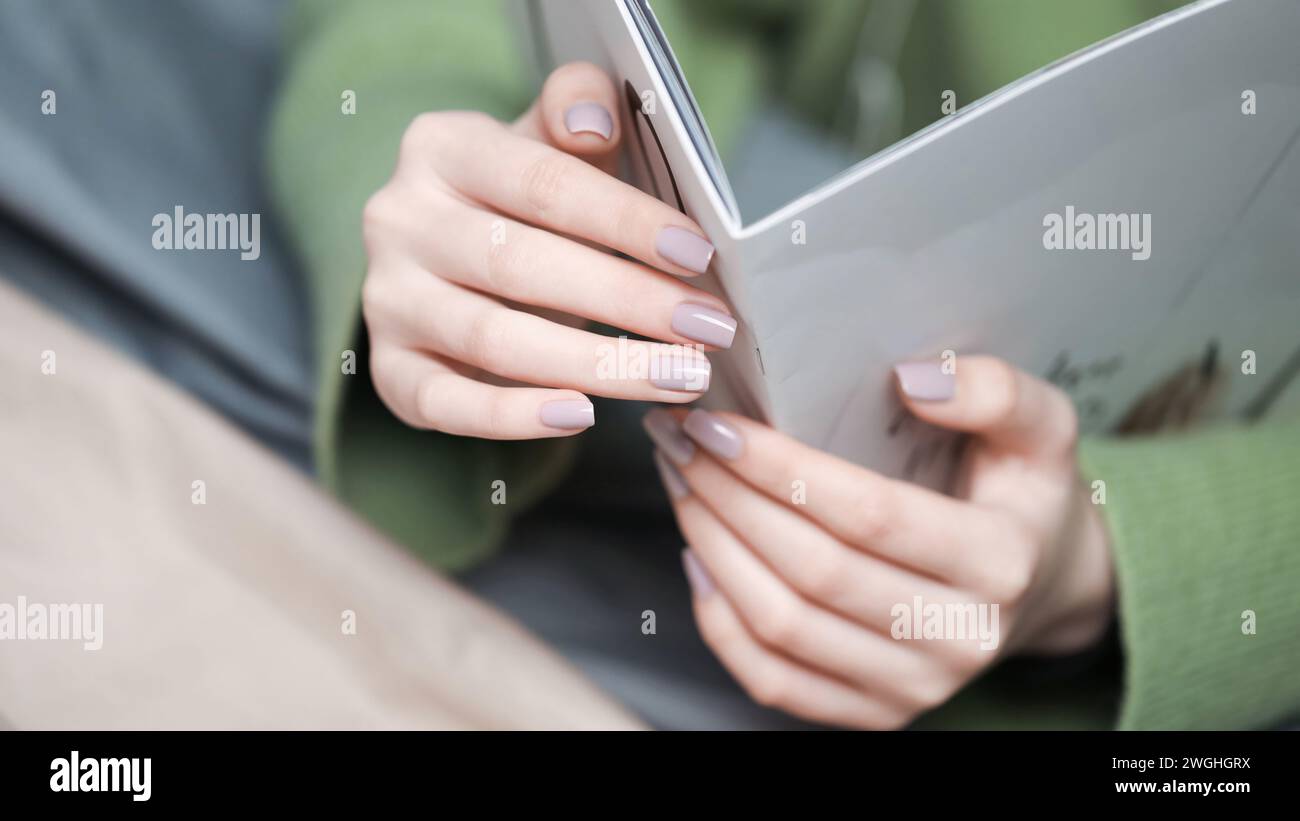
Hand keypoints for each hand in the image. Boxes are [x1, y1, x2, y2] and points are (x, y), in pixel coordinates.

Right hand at [361, 62, 736, 438]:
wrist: (450, 259)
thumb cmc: (524, 200)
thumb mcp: (552, 142)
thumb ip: (579, 110)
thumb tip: (597, 117)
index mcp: (441, 148)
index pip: (542, 183)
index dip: (625, 220)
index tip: (698, 256)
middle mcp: (399, 220)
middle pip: (521, 265)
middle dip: (628, 300)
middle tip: (707, 330)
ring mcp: (388, 299)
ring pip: (492, 340)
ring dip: (597, 366)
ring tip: (678, 376)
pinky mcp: (391, 369)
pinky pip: (448, 403)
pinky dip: (515, 416)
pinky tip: (582, 416)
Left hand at [644, 356, 1114, 728]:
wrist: (1040, 586)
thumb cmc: (1021, 492)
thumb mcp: (1039, 428)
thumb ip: (994, 390)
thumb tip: (911, 378)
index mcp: (999, 562)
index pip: (869, 515)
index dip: (782, 469)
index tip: (717, 422)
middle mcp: (959, 639)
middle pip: (814, 571)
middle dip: (729, 499)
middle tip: (680, 441)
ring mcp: (914, 688)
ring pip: (782, 626)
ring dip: (713, 547)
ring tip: (682, 482)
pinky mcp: (874, 712)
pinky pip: (773, 679)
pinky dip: (719, 620)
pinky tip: (697, 556)